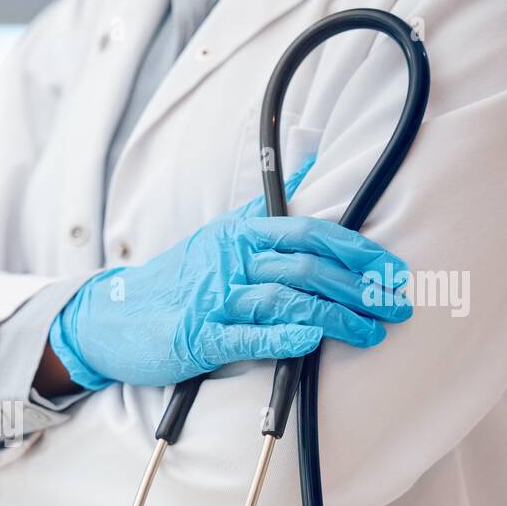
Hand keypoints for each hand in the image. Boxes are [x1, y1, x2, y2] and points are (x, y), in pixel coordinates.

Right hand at [46, 158, 410, 390]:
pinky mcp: (196, 338)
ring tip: (371, 332)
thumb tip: (312, 163)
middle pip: (306, 266)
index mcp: (238, 234)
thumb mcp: (218, 235)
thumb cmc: (175, 282)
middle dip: (359, 287)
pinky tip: (310, 342)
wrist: (111, 318)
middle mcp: (229, 261)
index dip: (356, 249)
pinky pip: (244, 336)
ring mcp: (212, 299)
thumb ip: (264, 209)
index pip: (308, 232)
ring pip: (284, 300)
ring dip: (335, 317)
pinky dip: (280, 337)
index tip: (390, 268)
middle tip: (395, 306)